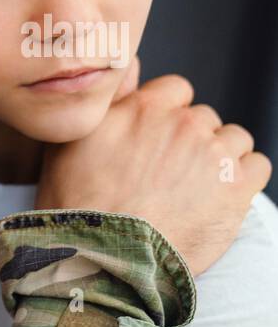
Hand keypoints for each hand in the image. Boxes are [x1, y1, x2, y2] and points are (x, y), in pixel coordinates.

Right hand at [35, 74, 271, 274]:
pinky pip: (257, 166)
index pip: (176, 90)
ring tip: (192, 191)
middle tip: (166, 176)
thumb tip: (131, 66)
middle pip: (204, 118)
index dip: (166, 116)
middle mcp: (184, 123)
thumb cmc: (76, 206)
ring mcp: (214, 155)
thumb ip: (108, 101)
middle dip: (190, 142)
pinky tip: (216, 199)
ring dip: (219, 160)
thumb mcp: (70, 142)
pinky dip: (242, 180)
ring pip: (233, 140)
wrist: (100, 260)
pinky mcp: (238, 188)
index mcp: (145, 107)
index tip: (153, 142)